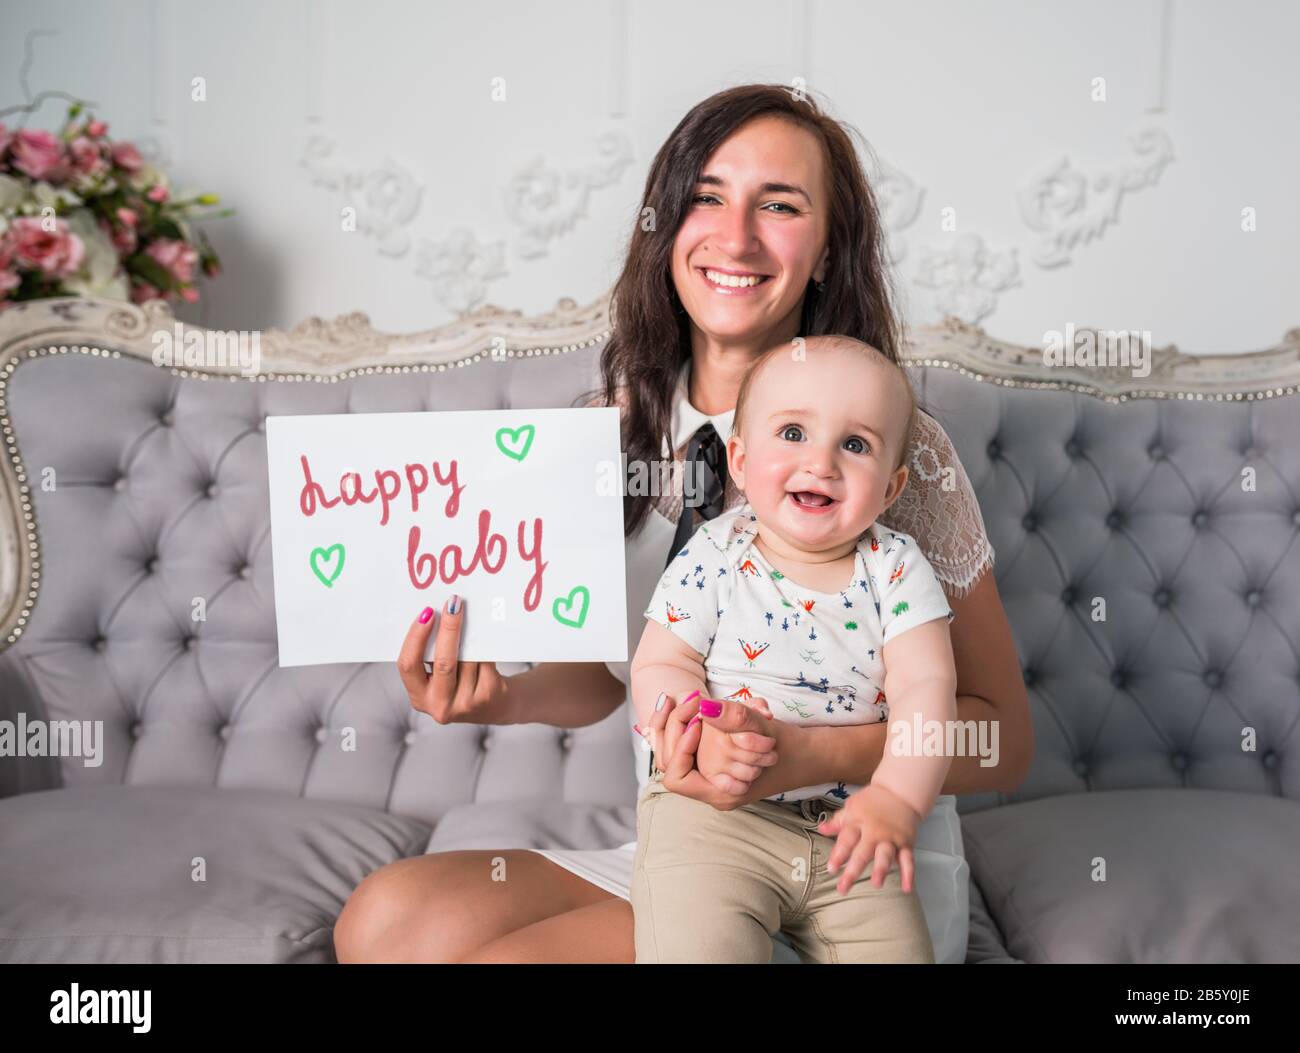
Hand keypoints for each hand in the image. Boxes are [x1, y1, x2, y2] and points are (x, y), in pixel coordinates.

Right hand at [396, 599, 516, 724]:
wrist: (495, 706)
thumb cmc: (461, 683)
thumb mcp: (438, 678)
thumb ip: (432, 656)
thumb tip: (437, 615)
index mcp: (419, 698)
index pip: (408, 665)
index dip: (415, 638)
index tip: (427, 613)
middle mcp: (440, 706)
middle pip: (443, 661)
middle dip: (448, 628)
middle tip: (453, 604)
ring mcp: (465, 704)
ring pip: (467, 659)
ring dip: (470, 637)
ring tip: (472, 623)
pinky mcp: (488, 695)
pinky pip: (484, 660)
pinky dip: (485, 647)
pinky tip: (486, 640)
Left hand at [643, 694, 778, 810]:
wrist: (811, 756)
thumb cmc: (790, 747)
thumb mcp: (763, 727)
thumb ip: (735, 717)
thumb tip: (704, 706)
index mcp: (721, 793)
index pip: (676, 778)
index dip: (680, 749)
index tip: (698, 723)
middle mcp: (714, 793)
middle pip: (673, 765)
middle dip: (678, 733)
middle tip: (689, 704)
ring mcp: (717, 782)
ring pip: (681, 757)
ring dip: (683, 730)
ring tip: (693, 704)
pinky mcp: (721, 770)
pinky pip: (693, 753)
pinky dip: (693, 732)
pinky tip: (700, 710)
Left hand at [817, 783, 921, 895]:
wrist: (900, 791)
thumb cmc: (873, 801)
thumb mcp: (852, 806)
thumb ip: (837, 821)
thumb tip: (821, 829)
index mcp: (858, 822)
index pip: (846, 840)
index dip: (838, 854)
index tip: (831, 868)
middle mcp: (874, 832)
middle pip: (862, 852)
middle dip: (853, 871)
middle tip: (844, 887)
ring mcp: (891, 838)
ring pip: (885, 855)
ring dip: (881, 870)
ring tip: (876, 883)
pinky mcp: (906, 843)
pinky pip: (908, 859)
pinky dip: (909, 874)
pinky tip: (906, 887)